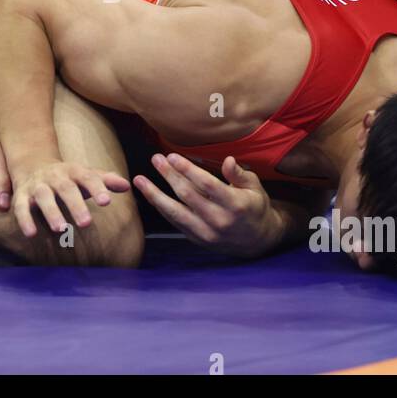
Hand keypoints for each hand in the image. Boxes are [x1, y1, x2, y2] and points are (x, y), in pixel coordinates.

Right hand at [12, 161, 130, 238]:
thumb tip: (127, 185)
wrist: (33, 165)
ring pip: (43, 197)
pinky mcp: (22, 195)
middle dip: (76, 205)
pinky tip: (31, 234)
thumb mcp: (86, 175)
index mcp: (73, 171)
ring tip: (61, 229)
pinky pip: (21, 207)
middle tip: (86, 223)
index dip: (97, 188)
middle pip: (66, 189)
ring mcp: (37, 185)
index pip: (88, 177)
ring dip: (51, 212)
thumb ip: (105, 180)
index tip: (106, 202)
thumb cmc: (68, 178)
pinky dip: (24, 219)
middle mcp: (55, 177)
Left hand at [134, 153, 282, 258]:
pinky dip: (161, 208)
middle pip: (187, 195)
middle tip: (156, 159)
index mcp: (235, 205)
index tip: (172, 156)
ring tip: (139, 180)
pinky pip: (175, 222)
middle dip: (169, 175)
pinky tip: (149, 194)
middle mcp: (219, 220)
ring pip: (175, 212)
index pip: (207, 184)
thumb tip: (228, 160)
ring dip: (155, 195)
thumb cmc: (254, 207)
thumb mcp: (255, 187)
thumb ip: (239, 174)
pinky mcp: (197, 239)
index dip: (188, 170)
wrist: (257, 241)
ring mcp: (206, 232)